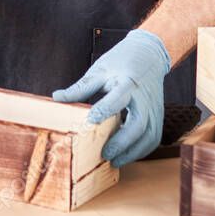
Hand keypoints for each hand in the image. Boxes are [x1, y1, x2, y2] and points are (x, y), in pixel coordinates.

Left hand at [51, 29, 169, 167]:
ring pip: (149, 136)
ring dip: (132, 152)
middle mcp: (143, 98)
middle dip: (121, 142)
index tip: (89, 122)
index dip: (104, 111)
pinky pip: (153, 138)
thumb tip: (56, 98)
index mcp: (127, 82)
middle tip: (104, 154)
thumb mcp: (99, 70)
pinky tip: (126, 156)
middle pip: (138, 124)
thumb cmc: (121, 61)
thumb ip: (80, 87)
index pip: (118, 98)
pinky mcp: (157, 116)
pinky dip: (141, 150)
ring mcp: (153, 108)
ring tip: (114, 161)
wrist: (149, 54)